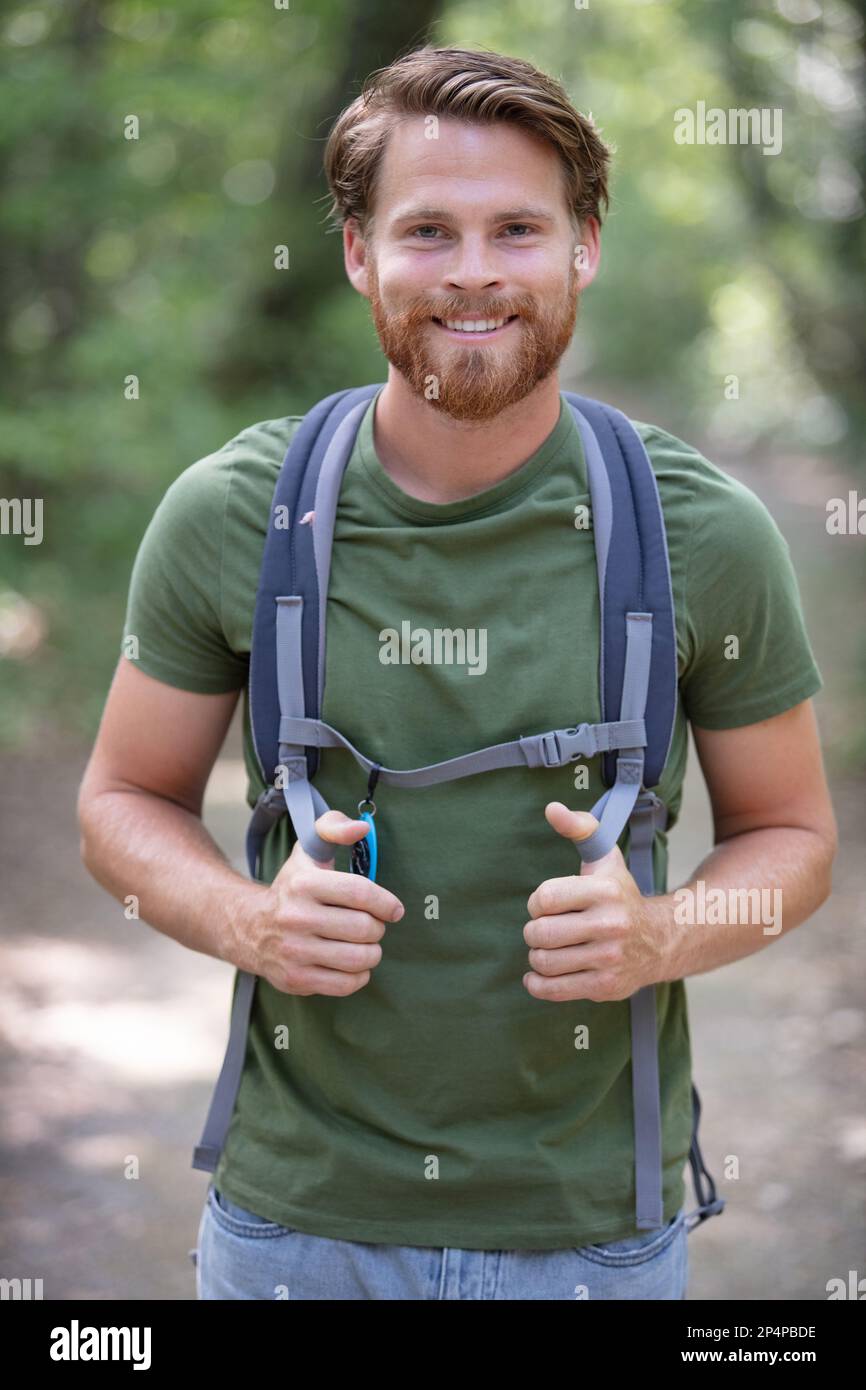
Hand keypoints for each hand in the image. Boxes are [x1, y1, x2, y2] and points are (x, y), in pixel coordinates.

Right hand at [235, 809, 404, 995]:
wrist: (249, 928)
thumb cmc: (293, 888)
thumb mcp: (308, 851)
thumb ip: (334, 828)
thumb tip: (361, 827)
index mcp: (303, 884)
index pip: (360, 892)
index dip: (385, 902)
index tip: (393, 909)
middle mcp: (296, 918)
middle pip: (364, 928)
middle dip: (377, 928)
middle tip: (371, 926)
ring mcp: (294, 951)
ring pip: (359, 958)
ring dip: (372, 952)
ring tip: (364, 944)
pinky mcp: (295, 979)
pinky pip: (346, 984)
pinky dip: (359, 975)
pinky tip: (352, 964)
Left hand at [522, 802, 661, 1001]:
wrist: (660, 940)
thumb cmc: (619, 895)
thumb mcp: (604, 858)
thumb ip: (579, 828)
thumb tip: (551, 808)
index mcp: (605, 891)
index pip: (544, 898)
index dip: (537, 902)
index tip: (548, 905)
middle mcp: (610, 925)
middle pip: (540, 933)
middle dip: (534, 931)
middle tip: (545, 930)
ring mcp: (609, 958)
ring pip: (544, 961)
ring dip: (537, 956)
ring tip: (549, 949)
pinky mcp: (605, 986)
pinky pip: (553, 989)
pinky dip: (537, 983)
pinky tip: (540, 974)